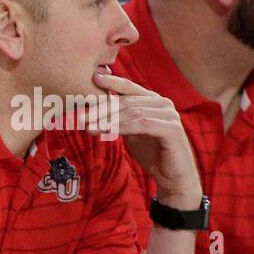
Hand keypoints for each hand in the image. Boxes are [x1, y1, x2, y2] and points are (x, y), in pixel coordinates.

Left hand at [92, 71, 201, 207]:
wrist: (172, 176)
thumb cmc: (152, 152)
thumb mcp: (132, 132)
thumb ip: (120, 119)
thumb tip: (96, 110)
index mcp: (154, 101)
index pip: (129, 87)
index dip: (112, 81)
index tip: (94, 77)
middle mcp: (163, 104)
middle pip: (126, 101)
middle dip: (102, 108)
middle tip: (82, 117)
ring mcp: (169, 115)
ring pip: (132, 112)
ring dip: (108, 120)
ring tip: (89, 128)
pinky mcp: (172, 129)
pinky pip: (142, 124)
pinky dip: (122, 127)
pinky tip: (106, 132)